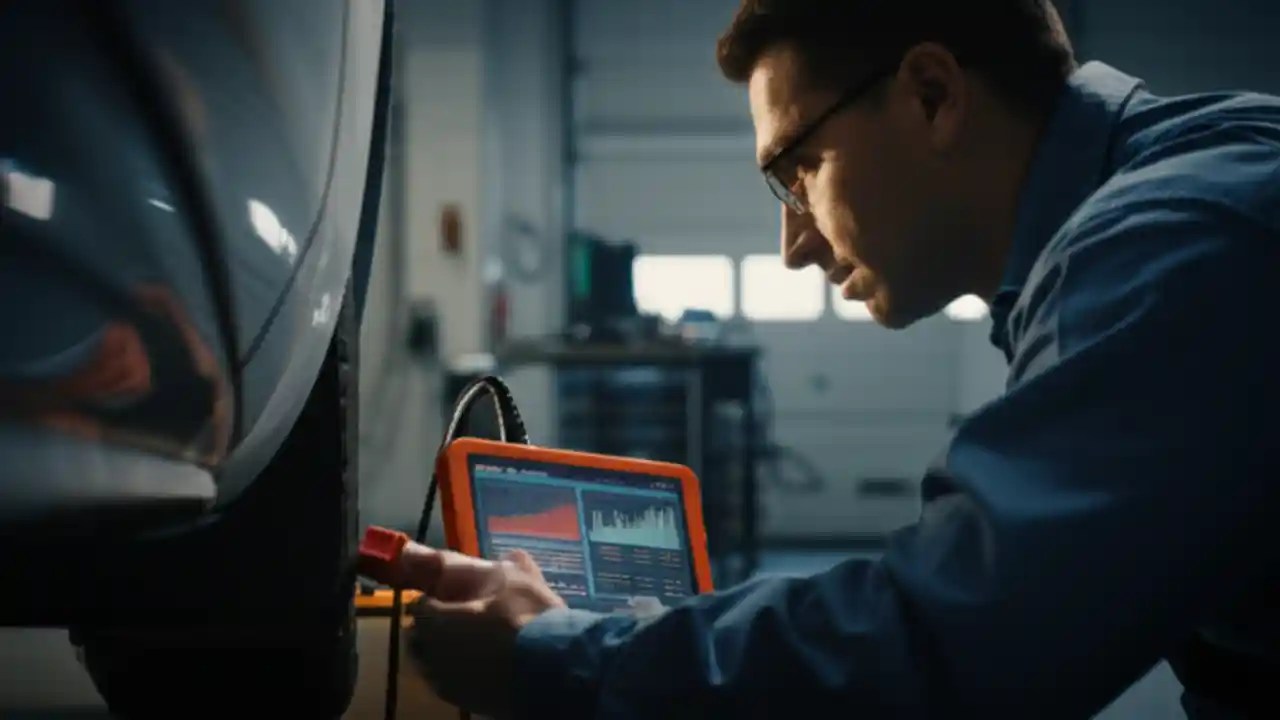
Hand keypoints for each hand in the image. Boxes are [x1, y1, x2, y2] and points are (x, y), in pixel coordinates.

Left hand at [405, 548, 565, 717]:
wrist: (554, 669)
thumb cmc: (527, 618)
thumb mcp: (515, 578)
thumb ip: (505, 564)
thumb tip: (511, 555)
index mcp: (434, 620)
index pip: (419, 605)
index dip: (438, 598)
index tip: (459, 596)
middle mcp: (431, 654)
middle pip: (421, 636)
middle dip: (436, 626)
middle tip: (468, 618)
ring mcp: (446, 683)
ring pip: (435, 662)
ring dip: (447, 651)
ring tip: (479, 644)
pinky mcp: (464, 703)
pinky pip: (453, 682)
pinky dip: (463, 672)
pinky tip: (488, 665)